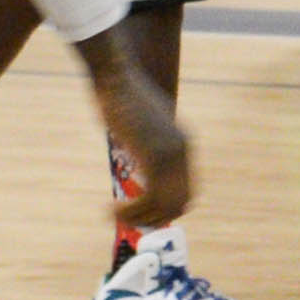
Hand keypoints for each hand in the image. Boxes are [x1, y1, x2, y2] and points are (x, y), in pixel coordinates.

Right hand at [84, 36, 196, 226]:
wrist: (116, 77)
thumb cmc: (122, 97)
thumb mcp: (143, 125)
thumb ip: (148, 146)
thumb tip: (140, 168)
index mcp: (184, 144)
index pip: (187, 191)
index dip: (168, 209)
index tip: (147, 214)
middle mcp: (182, 151)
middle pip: (179, 203)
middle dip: (156, 218)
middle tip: (131, 221)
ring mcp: (169, 155)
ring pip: (163, 205)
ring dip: (139, 217)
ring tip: (116, 215)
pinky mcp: (152, 156)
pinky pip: (148, 198)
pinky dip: (131, 211)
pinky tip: (113, 209)